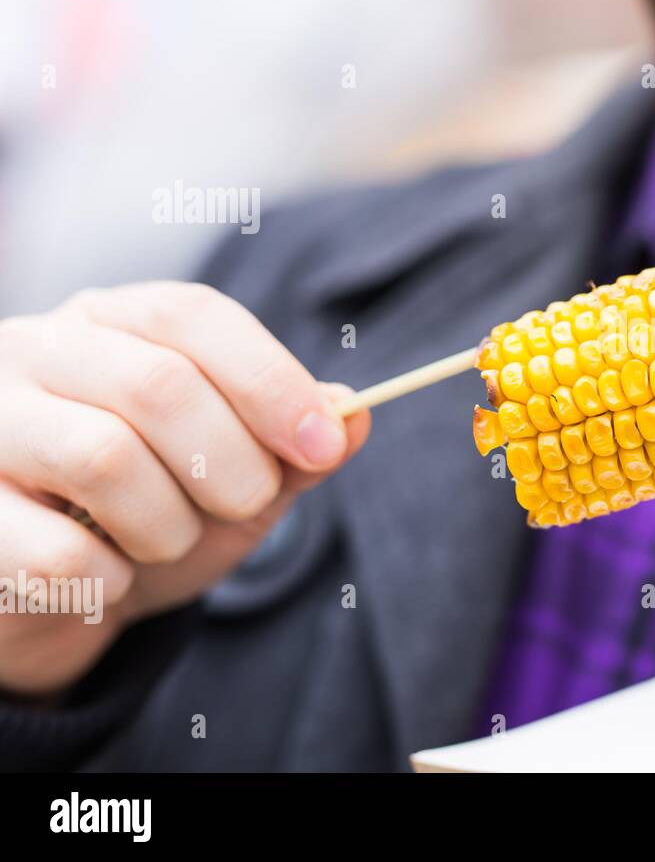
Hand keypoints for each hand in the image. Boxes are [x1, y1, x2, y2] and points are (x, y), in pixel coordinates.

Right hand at [0, 282, 369, 696]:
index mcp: (110, 323)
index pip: (191, 316)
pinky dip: (110, 577)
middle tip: (246, 504)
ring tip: (167, 541)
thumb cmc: (153, 515)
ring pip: (104, 457)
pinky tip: (108, 576)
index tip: (324, 444)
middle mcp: (36, 351)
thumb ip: (296, 446)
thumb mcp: (241, 479)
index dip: (269, 379)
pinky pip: (56, 550)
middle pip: (158, 384)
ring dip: (169, 524)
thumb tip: (357, 413)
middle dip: (232, 462)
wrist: (61, 598)